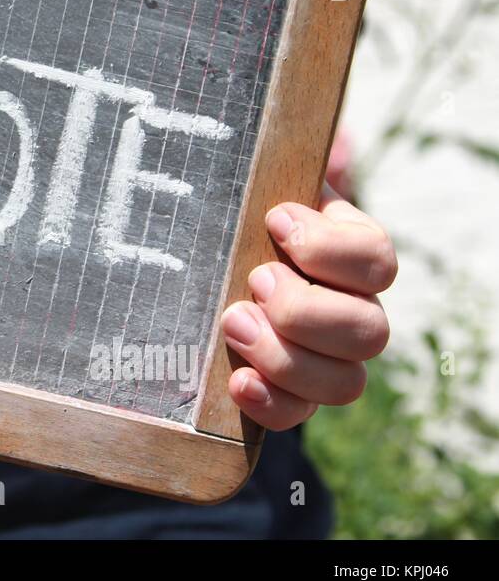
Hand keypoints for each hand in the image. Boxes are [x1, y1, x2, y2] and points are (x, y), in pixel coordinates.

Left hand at [223, 184, 394, 429]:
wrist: (206, 263)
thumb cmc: (236, 221)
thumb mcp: (255, 191)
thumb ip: (270, 178)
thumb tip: (283, 165)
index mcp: (352, 257)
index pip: (374, 260)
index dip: (328, 246)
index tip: (274, 220)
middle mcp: (353, 312)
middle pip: (368, 331)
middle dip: (304, 310)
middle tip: (253, 281)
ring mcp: (328, 360)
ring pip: (345, 382)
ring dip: (285, 356)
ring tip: (233, 321)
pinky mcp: (293, 394)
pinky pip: (299, 415)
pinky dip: (270, 402)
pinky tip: (237, 380)